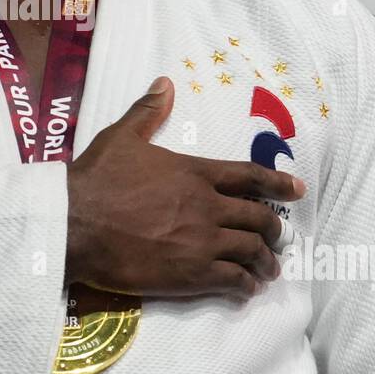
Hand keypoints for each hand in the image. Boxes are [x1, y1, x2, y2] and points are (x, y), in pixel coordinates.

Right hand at [65, 76, 305, 297]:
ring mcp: (202, 242)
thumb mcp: (121, 137)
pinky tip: (248, 290)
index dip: (279, 183)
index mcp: (195, 173)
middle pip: (259, 218)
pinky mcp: (191, 274)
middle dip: (274, 229)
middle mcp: (207, 206)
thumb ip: (148, 112)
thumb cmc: (96, 179)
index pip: (250, 175)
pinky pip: (234, 281)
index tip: (299, 190)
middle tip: (277, 238)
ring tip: (269, 270)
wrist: (75, 223)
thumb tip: (165, 83)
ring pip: (252, 251)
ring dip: (266, 261)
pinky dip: (246, 285)